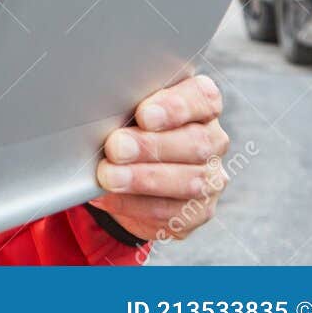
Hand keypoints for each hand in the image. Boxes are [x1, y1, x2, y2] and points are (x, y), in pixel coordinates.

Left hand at [90, 74, 229, 243]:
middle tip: (116, 148)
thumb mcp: (128, 108)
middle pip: (196, 142)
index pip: (204, 99)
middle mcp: (213, 141)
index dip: (176, 107)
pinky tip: (108, 196)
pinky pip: (172, 213)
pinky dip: (135, 205)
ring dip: (142, 179)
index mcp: (202, 106)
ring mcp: (210, 179)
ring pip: (188, 181)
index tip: (143, 115)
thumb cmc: (130, 126)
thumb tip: (98, 113)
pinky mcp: (197, 212)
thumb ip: (125, 105)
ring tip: (109, 176)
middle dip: (151, 147)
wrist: (130, 170)